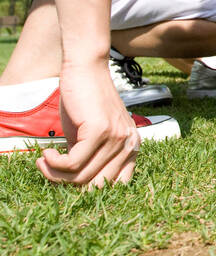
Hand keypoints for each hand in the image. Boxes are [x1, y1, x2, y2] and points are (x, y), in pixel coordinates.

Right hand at [35, 60, 139, 187]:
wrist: (86, 67)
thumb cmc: (85, 98)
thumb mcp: (90, 133)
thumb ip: (89, 157)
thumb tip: (73, 182)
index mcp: (132, 146)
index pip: (115, 184)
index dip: (87, 188)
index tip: (65, 178)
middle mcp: (129, 144)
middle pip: (96, 185)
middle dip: (66, 184)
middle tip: (48, 170)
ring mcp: (116, 138)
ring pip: (82, 177)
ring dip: (55, 174)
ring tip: (43, 162)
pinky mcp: (99, 131)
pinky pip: (73, 163)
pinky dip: (54, 164)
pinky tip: (46, 155)